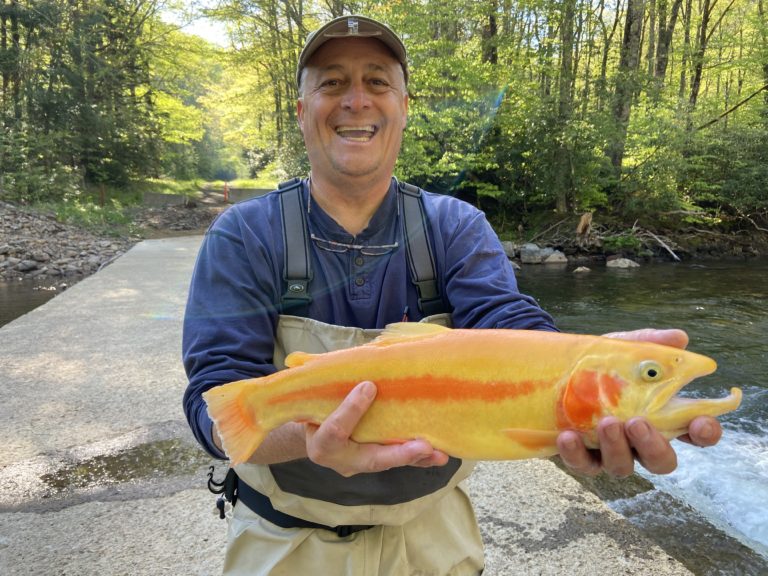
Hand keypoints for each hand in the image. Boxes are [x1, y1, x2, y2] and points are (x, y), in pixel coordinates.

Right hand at [305, 381, 448, 476]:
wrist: (313, 433)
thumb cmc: (317, 408)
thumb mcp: (319, 398)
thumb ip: (337, 384)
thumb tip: (367, 355)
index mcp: (320, 443)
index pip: (335, 430)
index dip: (351, 410)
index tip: (368, 386)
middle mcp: (340, 460)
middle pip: (370, 459)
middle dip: (400, 453)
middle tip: (424, 447)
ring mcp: (359, 465)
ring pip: (389, 463)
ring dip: (417, 458)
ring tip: (440, 454)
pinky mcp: (374, 463)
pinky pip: (396, 462)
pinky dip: (417, 459)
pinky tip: (438, 455)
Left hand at [556, 328, 722, 476]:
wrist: (555, 370)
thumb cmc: (600, 364)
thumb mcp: (622, 348)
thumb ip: (650, 344)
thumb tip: (678, 338)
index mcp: (660, 416)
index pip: (693, 432)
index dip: (704, 432)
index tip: (701, 422)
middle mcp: (639, 441)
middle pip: (661, 461)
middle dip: (654, 446)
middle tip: (638, 422)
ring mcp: (610, 452)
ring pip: (623, 467)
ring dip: (616, 447)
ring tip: (607, 421)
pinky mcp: (581, 457)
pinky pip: (583, 465)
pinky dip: (576, 454)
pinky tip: (568, 436)